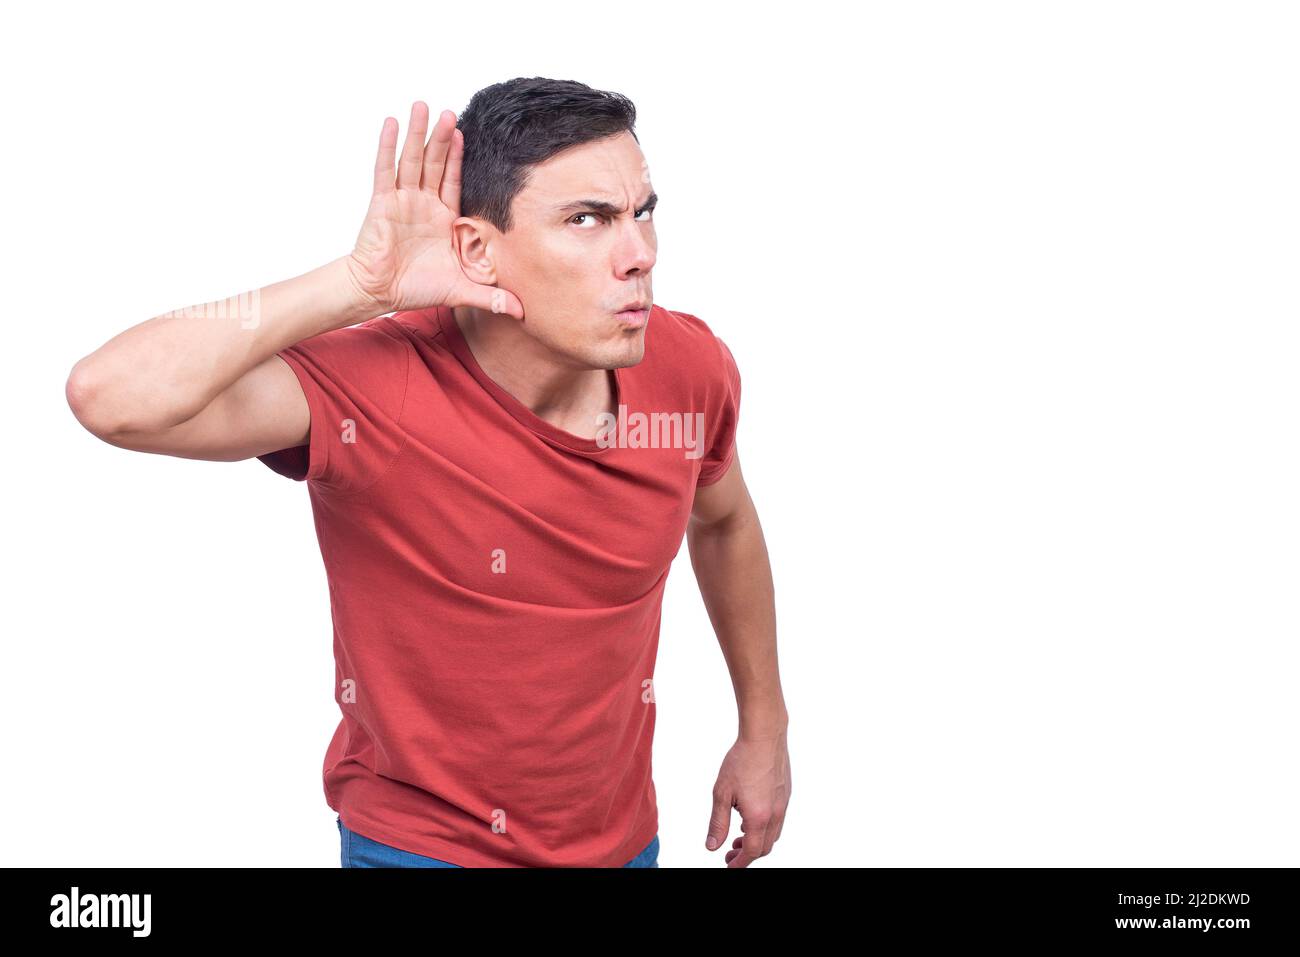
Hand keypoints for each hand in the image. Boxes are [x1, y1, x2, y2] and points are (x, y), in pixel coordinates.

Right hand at [346, 101, 523, 318]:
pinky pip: (385, 170)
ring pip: (412, 160)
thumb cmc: (416, 289)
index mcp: (443, 218)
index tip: (466, 134)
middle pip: (435, 164)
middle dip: (442, 138)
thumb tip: (522, 312)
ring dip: (418, 133)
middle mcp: (423, 204)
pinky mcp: (382, 202)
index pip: (454, 181)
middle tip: (450, 112)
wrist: (379, 293)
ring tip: (423, 105)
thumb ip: (491, 296)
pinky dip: (388, 146)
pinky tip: (392, 123)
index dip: (459, 159)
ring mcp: (401, 200)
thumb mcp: (461, 290)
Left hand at [706, 729, 790, 866]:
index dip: (739, 863)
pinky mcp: (786, 794)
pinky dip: (764, 826)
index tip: (728, 865)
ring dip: (757, 841)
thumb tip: (712, 846)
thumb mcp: (722, 793)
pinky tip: (751, 816)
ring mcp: (783, 804)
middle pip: (764, 847)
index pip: (751, 852)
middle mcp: (775, 814)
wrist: (764, 736)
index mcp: (759, 817)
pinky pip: (778, 820)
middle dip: (747, 854)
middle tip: (730, 852)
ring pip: (773, 834)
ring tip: (739, 835)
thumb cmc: (742, 760)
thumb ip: (718, 823)